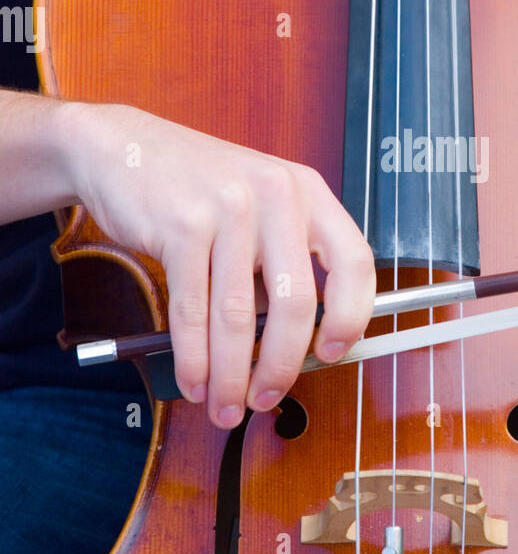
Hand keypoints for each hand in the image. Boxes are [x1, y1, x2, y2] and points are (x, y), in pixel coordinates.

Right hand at [60, 102, 374, 427]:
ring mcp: (231, 207)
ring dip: (231, 375)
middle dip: (281, 367)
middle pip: (297, 303)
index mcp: (309, 192)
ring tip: (225, 404)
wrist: (126, 149)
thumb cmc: (197, 190)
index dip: (352, 317)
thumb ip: (281, 266)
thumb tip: (291, 347)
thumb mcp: (259, 210)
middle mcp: (277, 194)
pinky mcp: (183, 224)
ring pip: (238, 316)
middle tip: (266, 398)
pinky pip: (193, 310)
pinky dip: (194, 358)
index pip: (355, 262)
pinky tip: (195, 379)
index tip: (332, 353)